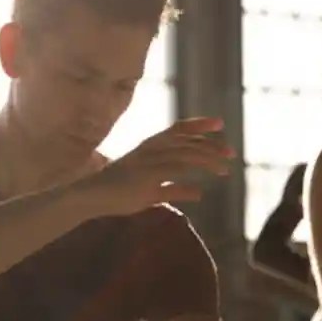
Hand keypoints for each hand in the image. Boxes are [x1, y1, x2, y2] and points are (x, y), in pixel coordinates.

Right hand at [79, 117, 233, 216]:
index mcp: (149, 146)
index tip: (219, 124)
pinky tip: (200, 193)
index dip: (199, 125)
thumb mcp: (152, 191)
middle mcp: (150, 150)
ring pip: (183, 156)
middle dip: (210, 146)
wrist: (90, 196)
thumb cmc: (119, 193)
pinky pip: (171, 176)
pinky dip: (186, 185)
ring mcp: (147, 163)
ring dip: (205, 161)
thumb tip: (198, 194)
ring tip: (223, 170)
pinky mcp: (144, 179)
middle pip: (186, 142)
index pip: (178, 129)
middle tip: (230, 154)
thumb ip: (175, 190)